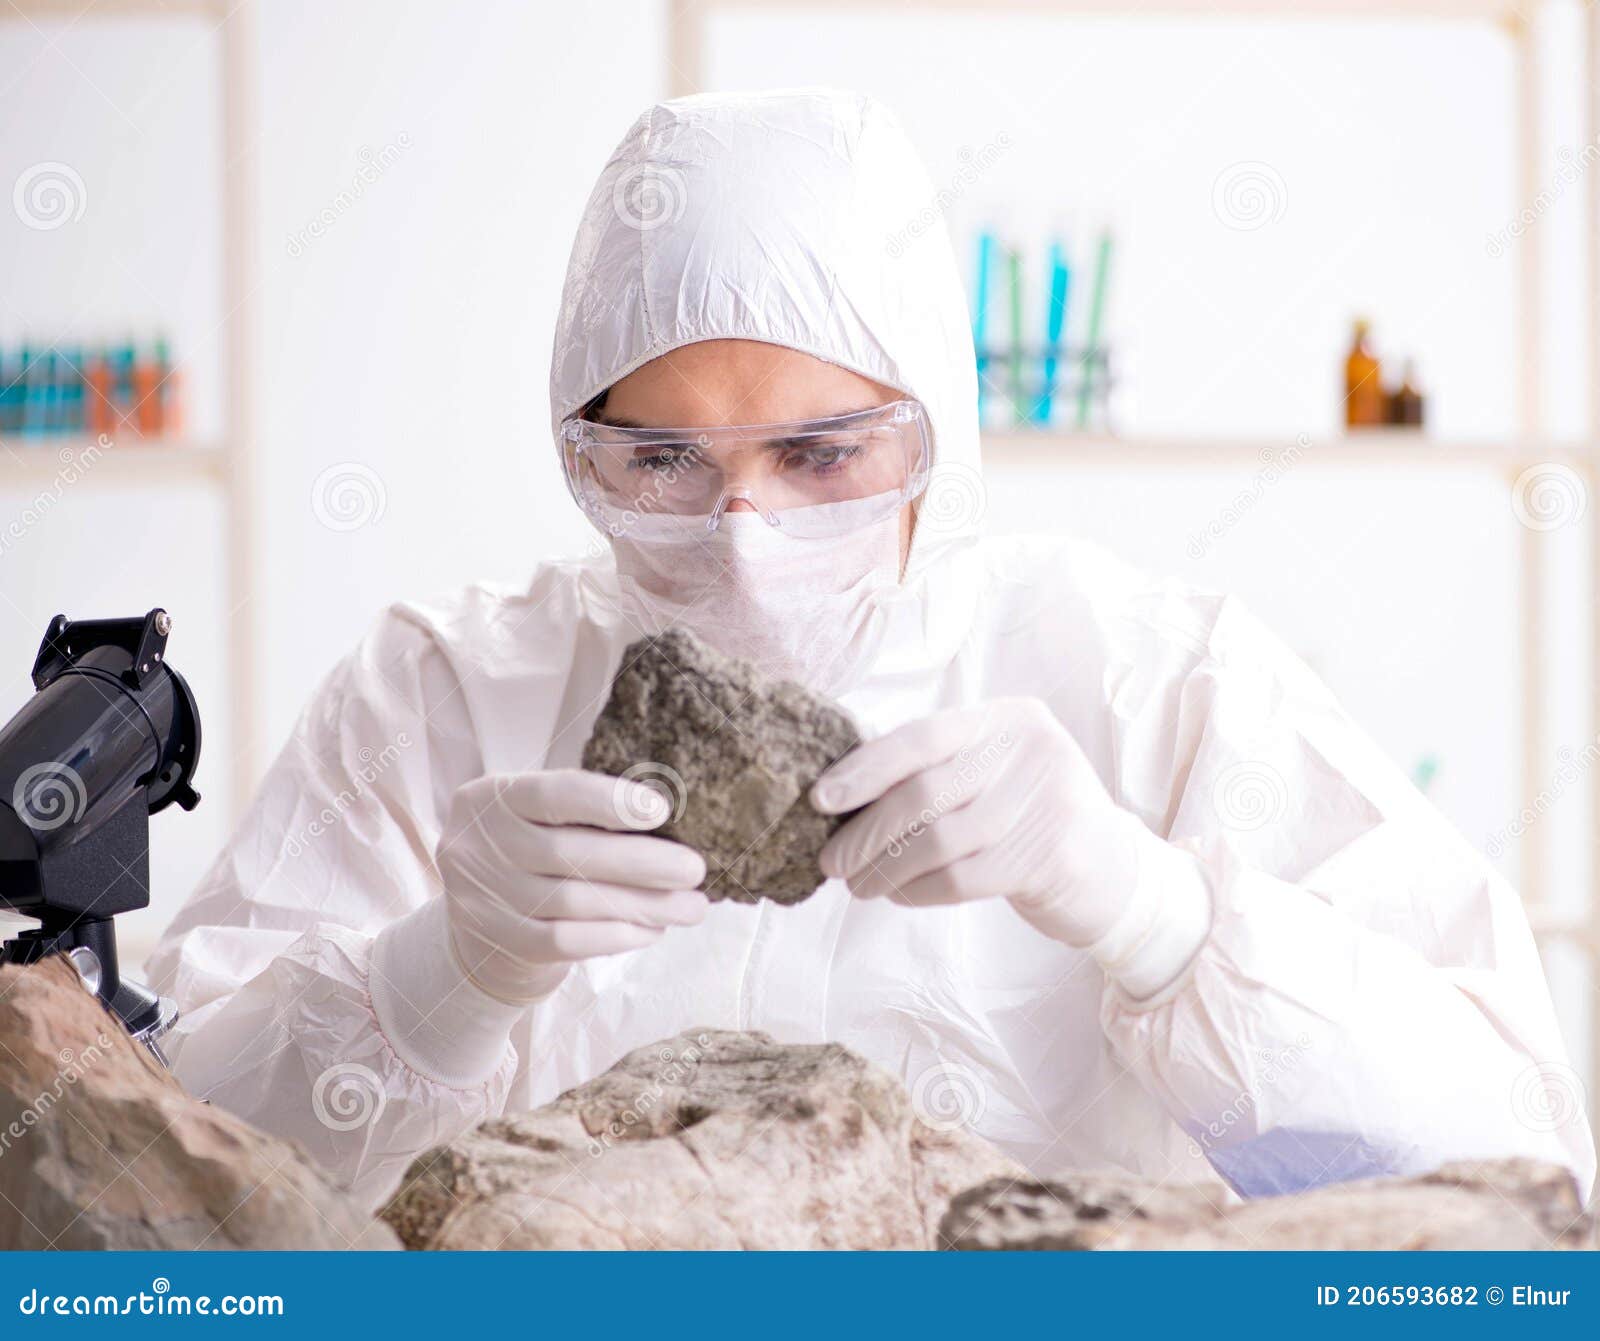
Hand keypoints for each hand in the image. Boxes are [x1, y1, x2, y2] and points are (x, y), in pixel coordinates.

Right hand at [437, 769, 708, 1003]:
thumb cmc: (531, 845)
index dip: (607, 802)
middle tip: (694, 870)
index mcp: (493, 798)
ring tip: (690, 907)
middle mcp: (480, 846)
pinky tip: (651, 930)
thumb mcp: (537, 814)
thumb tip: (670, 823)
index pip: (552, 794)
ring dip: (642, 906)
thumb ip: (584, 810)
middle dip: (642, 863)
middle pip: (569, 854)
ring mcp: (485, 897)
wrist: (479, 910)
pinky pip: (565, 941)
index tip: (661, 811)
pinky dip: (615, 936)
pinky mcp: (500, 940)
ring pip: (574, 902)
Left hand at [811, 698, 1155, 946]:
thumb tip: (842, 789)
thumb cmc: (1029, 817)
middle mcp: (1030, 750)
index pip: (921, 736)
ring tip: (858, 886)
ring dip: (885, 870)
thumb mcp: (996, 771)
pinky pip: (960, 879)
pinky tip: (900, 895)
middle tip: (831, 861)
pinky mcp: (1052, 856)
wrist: (1114, 871)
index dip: (864, 768)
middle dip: (865, 832)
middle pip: (923, 793)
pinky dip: (919, 891)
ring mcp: (1046, 801)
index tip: (820, 798)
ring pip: (937, 842)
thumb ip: (938, 769)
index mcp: (1007, 718)